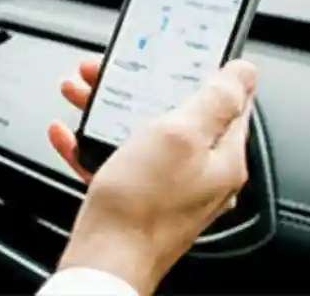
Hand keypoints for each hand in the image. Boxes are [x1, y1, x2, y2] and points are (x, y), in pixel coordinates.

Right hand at [48, 60, 257, 295]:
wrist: (105, 258)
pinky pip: (114, 161)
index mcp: (221, 156)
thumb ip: (213, 100)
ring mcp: (166, 188)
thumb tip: (242, 72)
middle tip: (107, 69)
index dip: (203, 70)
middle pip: (172, 113)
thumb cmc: (140, 205)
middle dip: (136, 85)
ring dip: (106, 108)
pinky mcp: (137, 200)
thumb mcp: (179, 135)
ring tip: (78, 93)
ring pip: (138, 133)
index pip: (227, 102)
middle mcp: (199, 174)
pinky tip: (67, 134)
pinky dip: (90, 143)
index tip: (180, 51)